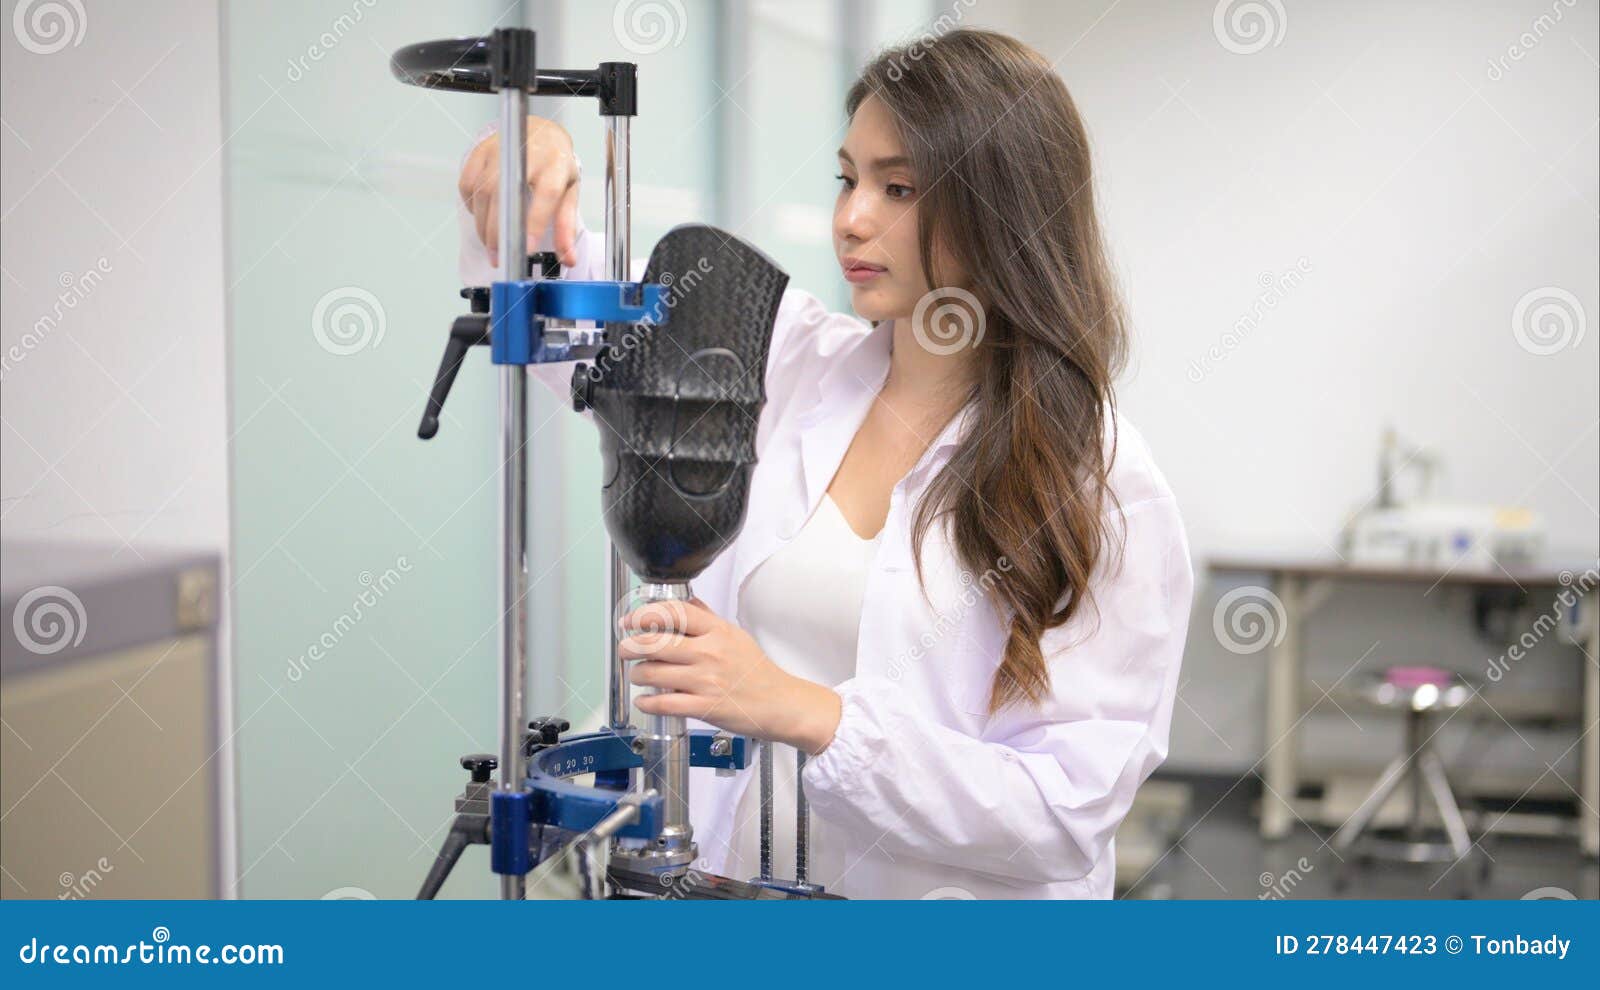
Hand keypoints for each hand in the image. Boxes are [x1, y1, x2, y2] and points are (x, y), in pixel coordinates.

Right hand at [458, 115, 580, 267]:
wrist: (541, 131)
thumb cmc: (555, 165)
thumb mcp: (569, 192)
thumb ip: (566, 226)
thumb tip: (569, 259)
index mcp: (554, 164)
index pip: (545, 194)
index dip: (534, 223)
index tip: (526, 248)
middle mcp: (526, 154)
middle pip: (505, 195)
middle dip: (499, 232)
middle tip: (499, 257)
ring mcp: (500, 150)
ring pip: (483, 192)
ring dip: (483, 225)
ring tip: (490, 246)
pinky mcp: (480, 151)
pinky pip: (467, 184)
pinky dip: (471, 206)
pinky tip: (482, 218)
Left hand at [619, 598, 841, 753]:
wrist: (780, 704)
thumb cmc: (758, 673)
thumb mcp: (736, 636)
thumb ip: (709, 619)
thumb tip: (688, 603)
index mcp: (717, 631)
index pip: (674, 613)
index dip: (644, 614)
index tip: (631, 620)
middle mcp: (710, 653)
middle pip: (655, 642)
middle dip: (630, 646)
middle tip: (625, 648)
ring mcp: (706, 681)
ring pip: (653, 673)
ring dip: (637, 674)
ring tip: (638, 675)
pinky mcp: (704, 707)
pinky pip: (663, 703)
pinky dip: (647, 702)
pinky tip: (645, 700)